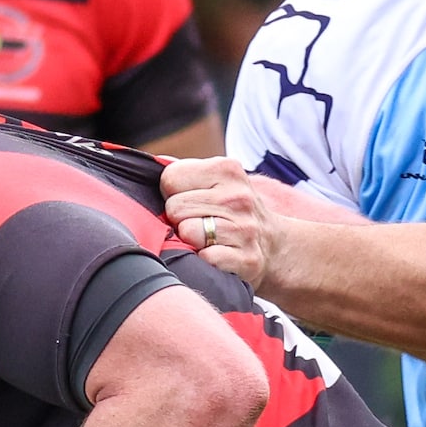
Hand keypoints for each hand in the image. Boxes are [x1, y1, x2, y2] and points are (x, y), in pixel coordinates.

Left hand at [161, 155, 276, 286]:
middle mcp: (238, 197)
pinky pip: (204, 258)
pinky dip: (205, 260)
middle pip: (174, 207)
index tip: (189, 200)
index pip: (169, 178)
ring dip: (191, 240)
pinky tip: (217, 254)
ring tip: (207, 238)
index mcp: (227, 170)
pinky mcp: (246, 259)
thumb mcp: (217, 179)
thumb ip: (184, 171)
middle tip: (199, 222)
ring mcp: (244, 229)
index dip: (172, 193)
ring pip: (187, 232)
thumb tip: (151, 166)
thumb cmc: (233, 211)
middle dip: (179, 218)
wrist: (275, 245)